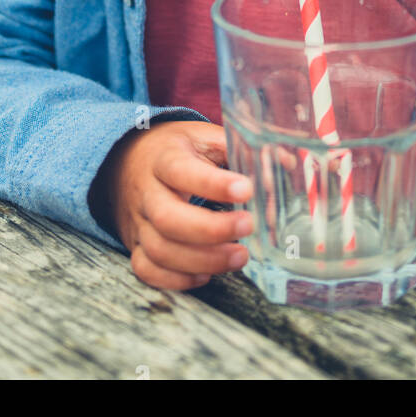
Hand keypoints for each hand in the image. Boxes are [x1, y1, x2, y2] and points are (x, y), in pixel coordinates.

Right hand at [101, 120, 254, 290]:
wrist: (126, 162)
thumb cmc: (176, 150)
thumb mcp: (202, 137)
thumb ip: (239, 148)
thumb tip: (289, 163)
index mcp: (164, 158)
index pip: (181, 171)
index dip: (213, 184)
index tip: (246, 189)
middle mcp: (147, 192)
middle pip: (168, 218)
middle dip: (211, 230)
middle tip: (248, 226)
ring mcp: (138, 222)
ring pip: (159, 250)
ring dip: (202, 260)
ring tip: (240, 257)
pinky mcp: (136, 245)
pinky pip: (147, 270)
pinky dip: (176, 279)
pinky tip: (206, 275)